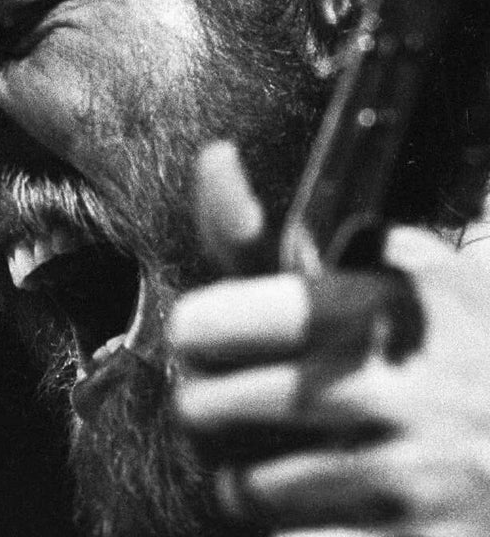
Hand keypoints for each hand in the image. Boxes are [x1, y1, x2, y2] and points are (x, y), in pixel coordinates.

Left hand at [168, 140, 489, 534]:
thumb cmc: (457, 347)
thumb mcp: (382, 273)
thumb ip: (274, 235)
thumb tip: (212, 157)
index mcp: (366, 310)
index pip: (204, 325)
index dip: (198, 335)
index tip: (213, 342)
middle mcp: (381, 392)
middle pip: (201, 411)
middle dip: (212, 408)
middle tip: (246, 405)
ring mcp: (404, 483)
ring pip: (240, 491)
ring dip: (252, 480)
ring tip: (298, 459)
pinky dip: (296, 536)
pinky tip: (334, 511)